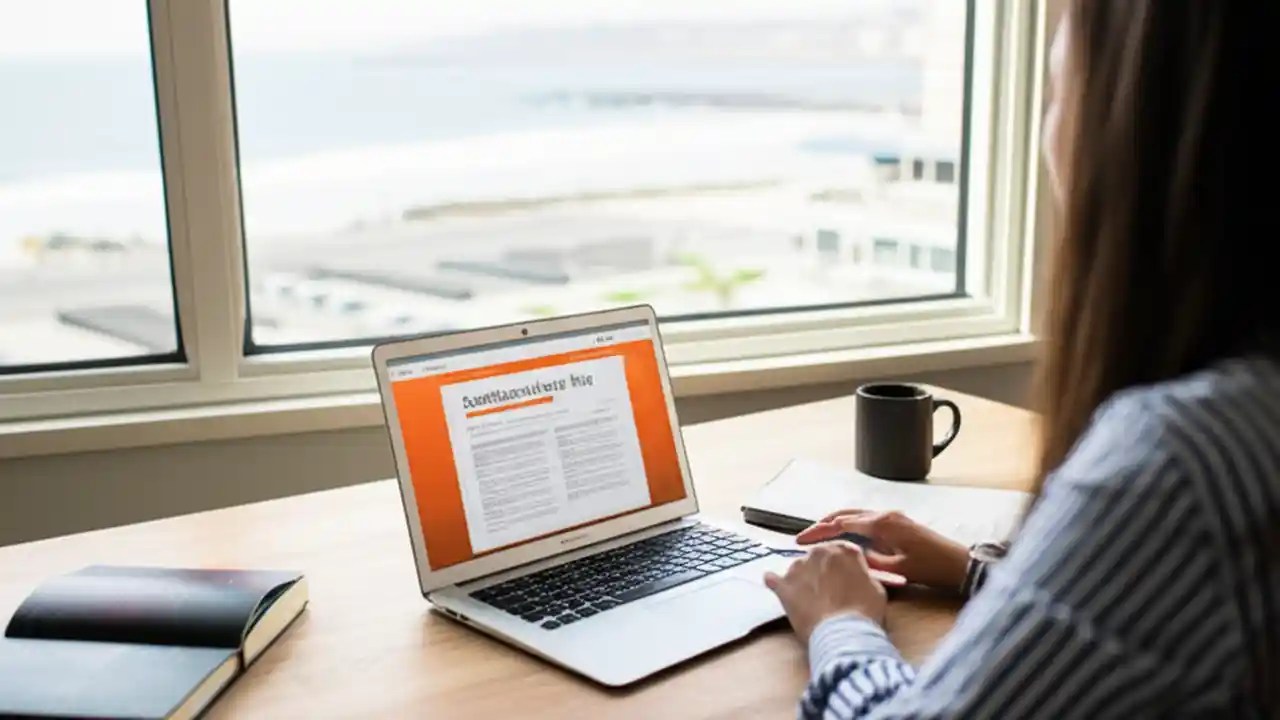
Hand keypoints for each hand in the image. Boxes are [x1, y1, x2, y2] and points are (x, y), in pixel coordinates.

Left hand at [764, 542, 886, 643]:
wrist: (842, 634)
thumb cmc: (864, 612)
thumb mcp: (876, 589)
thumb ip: (863, 575)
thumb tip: (856, 575)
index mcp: (844, 550)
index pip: (843, 551)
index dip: (844, 566)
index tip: (845, 578)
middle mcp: (819, 552)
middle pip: (819, 557)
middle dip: (822, 570)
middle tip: (828, 590)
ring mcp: (798, 567)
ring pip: (799, 568)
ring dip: (803, 578)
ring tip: (810, 598)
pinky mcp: (783, 585)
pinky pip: (773, 579)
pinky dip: (774, 581)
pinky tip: (773, 583)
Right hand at [797, 510, 967, 590]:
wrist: (958, 564)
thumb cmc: (930, 569)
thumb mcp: (895, 571)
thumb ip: (868, 560)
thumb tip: (845, 555)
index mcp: (882, 524)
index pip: (841, 523)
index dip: (819, 531)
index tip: (801, 540)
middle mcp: (884, 515)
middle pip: (845, 513)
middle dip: (822, 524)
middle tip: (805, 538)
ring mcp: (891, 517)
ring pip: (855, 514)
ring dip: (835, 523)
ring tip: (818, 537)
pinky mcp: (897, 523)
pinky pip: (866, 520)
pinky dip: (849, 526)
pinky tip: (842, 539)